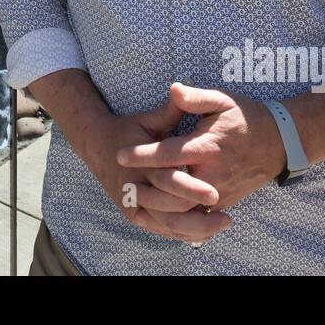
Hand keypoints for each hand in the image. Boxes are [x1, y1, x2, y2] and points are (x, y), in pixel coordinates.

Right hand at [80, 97, 231, 244]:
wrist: (97, 146)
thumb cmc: (127, 130)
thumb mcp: (147, 119)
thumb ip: (169, 111)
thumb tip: (183, 91)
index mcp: (140, 163)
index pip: (167, 181)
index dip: (192, 189)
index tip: (215, 194)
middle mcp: (134, 187)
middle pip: (169, 209)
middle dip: (198, 216)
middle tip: (227, 216)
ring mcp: (133, 204)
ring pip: (167, 225)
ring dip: (196, 229)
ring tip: (223, 224)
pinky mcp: (134, 215)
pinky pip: (161, 230)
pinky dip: (183, 233)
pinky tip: (206, 232)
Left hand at [117, 83, 286, 228]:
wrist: (279, 143)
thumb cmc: (246, 117)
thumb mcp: (222, 100)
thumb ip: (195, 98)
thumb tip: (173, 89)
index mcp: (208, 147)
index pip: (168, 153)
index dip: (142, 155)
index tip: (120, 154)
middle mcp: (212, 174)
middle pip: (171, 188)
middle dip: (145, 188)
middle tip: (122, 183)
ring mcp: (219, 192)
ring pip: (182, 209)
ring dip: (157, 206)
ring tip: (135, 198)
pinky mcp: (222, 203)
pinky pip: (196, 217)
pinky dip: (176, 218)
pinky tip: (156, 212)